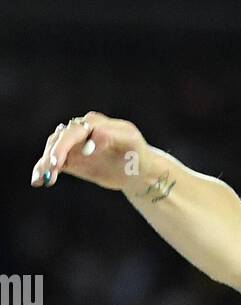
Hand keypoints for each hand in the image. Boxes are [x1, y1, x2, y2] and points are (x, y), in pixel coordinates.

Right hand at [30, 112, 146, 192]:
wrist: (137, 171)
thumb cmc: (137, 154)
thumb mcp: (130, 143)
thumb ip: (113, 136)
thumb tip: (95, 136)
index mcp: (94, 123)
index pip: (74, 130)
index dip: (65, 144)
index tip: (61, 160)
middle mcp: (80, 131)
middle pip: (59, 139)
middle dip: (53, 154)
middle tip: (52, 170)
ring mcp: (74, 145)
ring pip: (53, 150)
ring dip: (45, 163)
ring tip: (42, 178)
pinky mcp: (70, 160)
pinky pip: (54, 163)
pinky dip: (44, 170)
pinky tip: (38, 181)